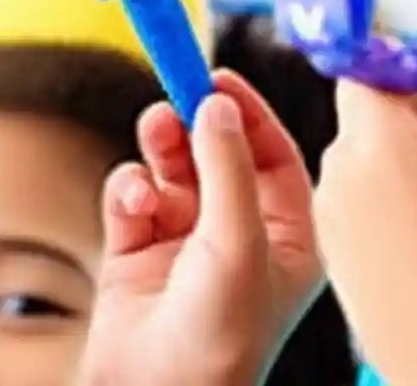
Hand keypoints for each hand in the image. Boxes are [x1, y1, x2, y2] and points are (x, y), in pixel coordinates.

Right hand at [80, 72, 322, 385]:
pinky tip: (133, 203)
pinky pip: (133, 195)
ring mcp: (185, 243)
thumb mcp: (239, 240)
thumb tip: (217, 105)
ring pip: (171, 169)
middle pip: (217, 155)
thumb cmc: (219, 338)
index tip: (220, 77)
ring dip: (160, 149)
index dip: (250, 115)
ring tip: (153, 131)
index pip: (276, 158)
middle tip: (176, 96)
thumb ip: (228, 165)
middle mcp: (238, 237)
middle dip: (195, 126)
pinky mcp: (137, 250)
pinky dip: (129, 189)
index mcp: (287, 239)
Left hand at [315, 41, 416, 385]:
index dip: (414, 72)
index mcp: (379, 146)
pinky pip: (358, 202)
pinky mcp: (333, 251)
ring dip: (408, 168)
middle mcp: (338, 175)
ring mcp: (330, 216)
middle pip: (370, 117)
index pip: (369, 72)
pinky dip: (391, 206)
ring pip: (367, 161)